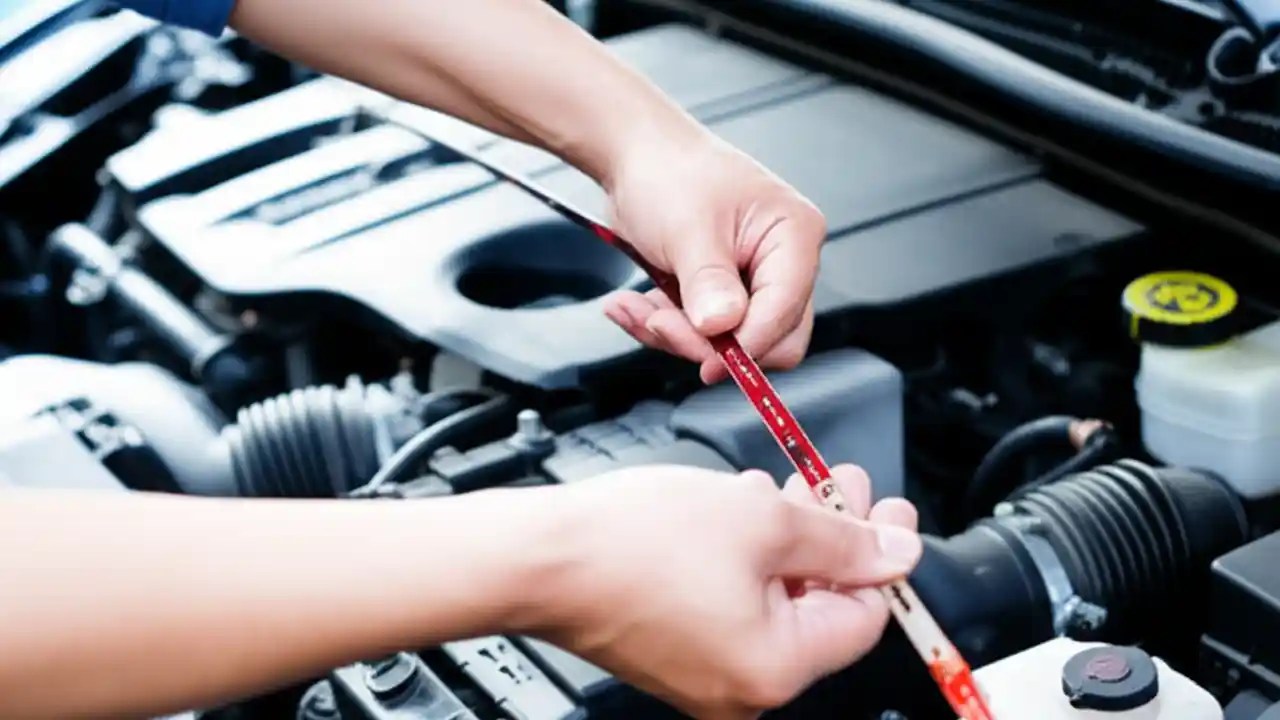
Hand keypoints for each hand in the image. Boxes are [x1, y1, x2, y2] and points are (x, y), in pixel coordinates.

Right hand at [527, 464, 919, 719]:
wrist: (540, 557)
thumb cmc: (632, 542)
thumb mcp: (763, 520)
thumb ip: (842, 539)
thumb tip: (897, 552)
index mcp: (774, 668)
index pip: (863, 616)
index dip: (880, 553)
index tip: (885, 506)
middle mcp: (742, 689)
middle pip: (817, 610)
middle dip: (833, 537)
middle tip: (839, 483)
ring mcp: (704, 677)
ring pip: (774, 604)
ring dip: (789, 542)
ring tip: (787, 486)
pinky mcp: (673, 655)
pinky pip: (732, 610)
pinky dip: (747, 563)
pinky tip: (742, 514)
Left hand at [600, 131, 826, 383]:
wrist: (634, 155)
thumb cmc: (669, 172)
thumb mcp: (689, 228)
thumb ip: (709, 282)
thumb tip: (722, 327)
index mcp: (794, 236)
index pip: (786, 312)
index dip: (748, 345)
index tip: (708, 362)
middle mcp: (782, 262)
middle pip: (766, 336)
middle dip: (707, 342)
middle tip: (660, 324)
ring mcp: (750, 280)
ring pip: (727, 342)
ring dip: (673, 333)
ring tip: (634, 307)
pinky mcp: (720, 294)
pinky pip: (700, 334)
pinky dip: (662, 325)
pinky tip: (631, 306)